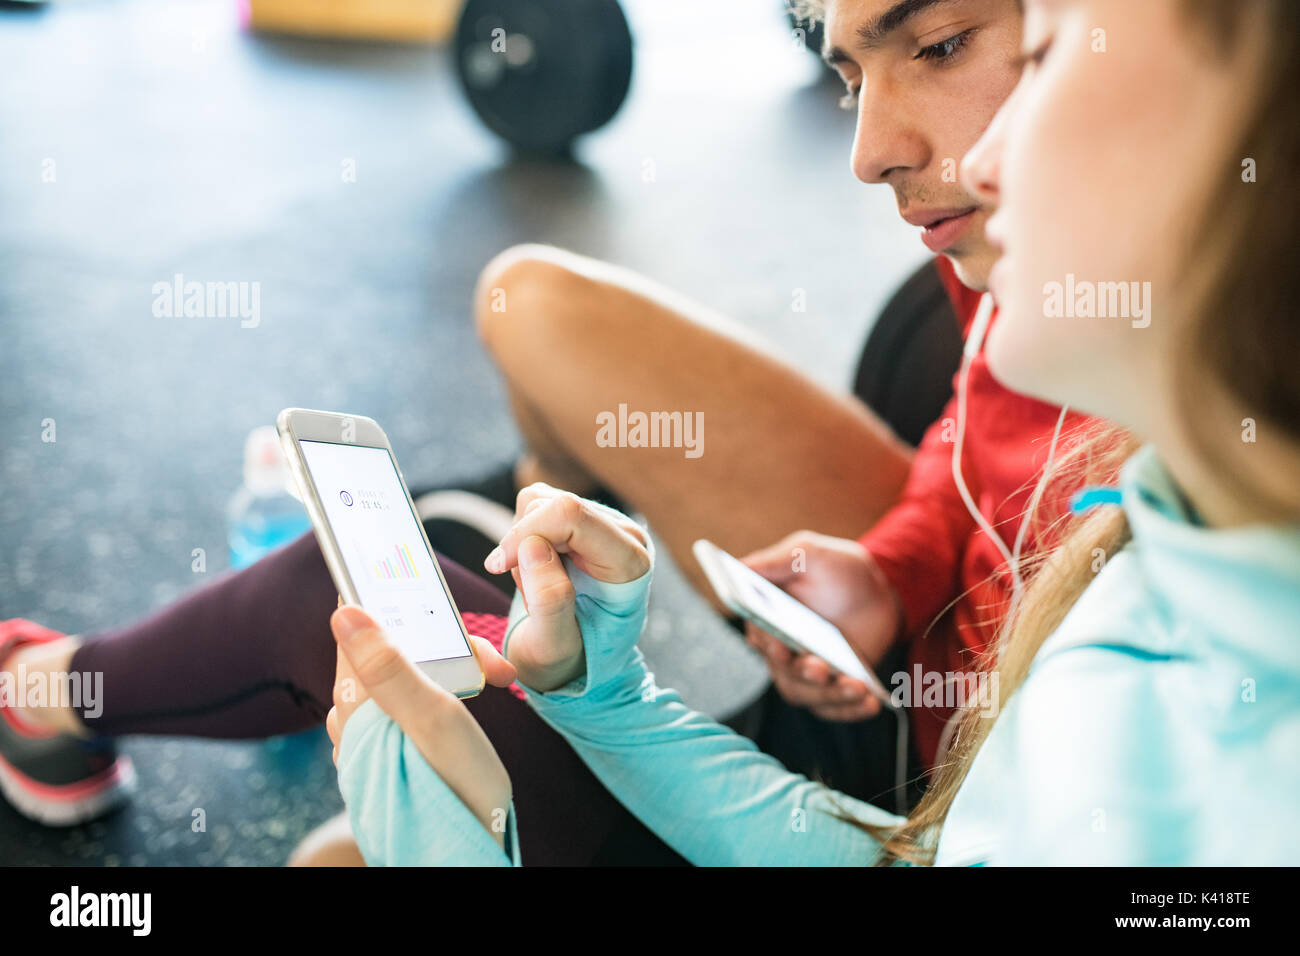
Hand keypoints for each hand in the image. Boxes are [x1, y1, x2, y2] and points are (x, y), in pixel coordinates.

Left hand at [325, 606, 518, 846]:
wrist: (468, 850)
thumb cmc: (457, 785)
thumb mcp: (430, 716)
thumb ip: (387, 664)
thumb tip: (344, 612)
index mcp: (356, 704)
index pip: (359, 628)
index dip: (398, 609)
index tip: (441, 606)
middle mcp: (353, 720)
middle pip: (389, 651)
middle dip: (442, 644)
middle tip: (491, 667)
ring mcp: (371, 738)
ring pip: (405, 675)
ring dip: (450, 667)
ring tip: (492, 679)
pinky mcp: (390, 751)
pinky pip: (410, 702)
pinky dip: (444, 693)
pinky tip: (469, 703)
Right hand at [483, 483, 650, 691]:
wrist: (574, 659)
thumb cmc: (571, 658)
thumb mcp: (555, 646)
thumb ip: (549, 600)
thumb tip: (533, 546)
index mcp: (629, 562)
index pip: (571, 515)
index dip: (525, 534)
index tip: (498, 567)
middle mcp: (622, 534)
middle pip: (554, 505)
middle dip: (523, 546)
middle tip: (527, 592)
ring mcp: (602, 523)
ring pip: (540, 501)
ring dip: (522, 544)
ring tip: (534, 586)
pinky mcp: (579, 518)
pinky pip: (534, 507)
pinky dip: (522, 539)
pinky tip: (535, 570)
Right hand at [740, 530, 902, 721]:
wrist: (878, 591)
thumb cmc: (836, 568)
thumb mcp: (808, 552)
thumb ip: (776, 560)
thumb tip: (741, 567)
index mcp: (765, 618)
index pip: (759, 635)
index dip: (768, 643)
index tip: (780, 646)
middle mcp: (779, 650)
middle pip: (782, 672)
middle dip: (802, 673)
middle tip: (822, 668)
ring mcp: (804, 673)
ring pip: (806, 694)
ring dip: (830, 695)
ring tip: (857, 686)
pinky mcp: (830, 689)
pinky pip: (834, 709)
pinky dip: (851, 710)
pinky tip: (872, 703)